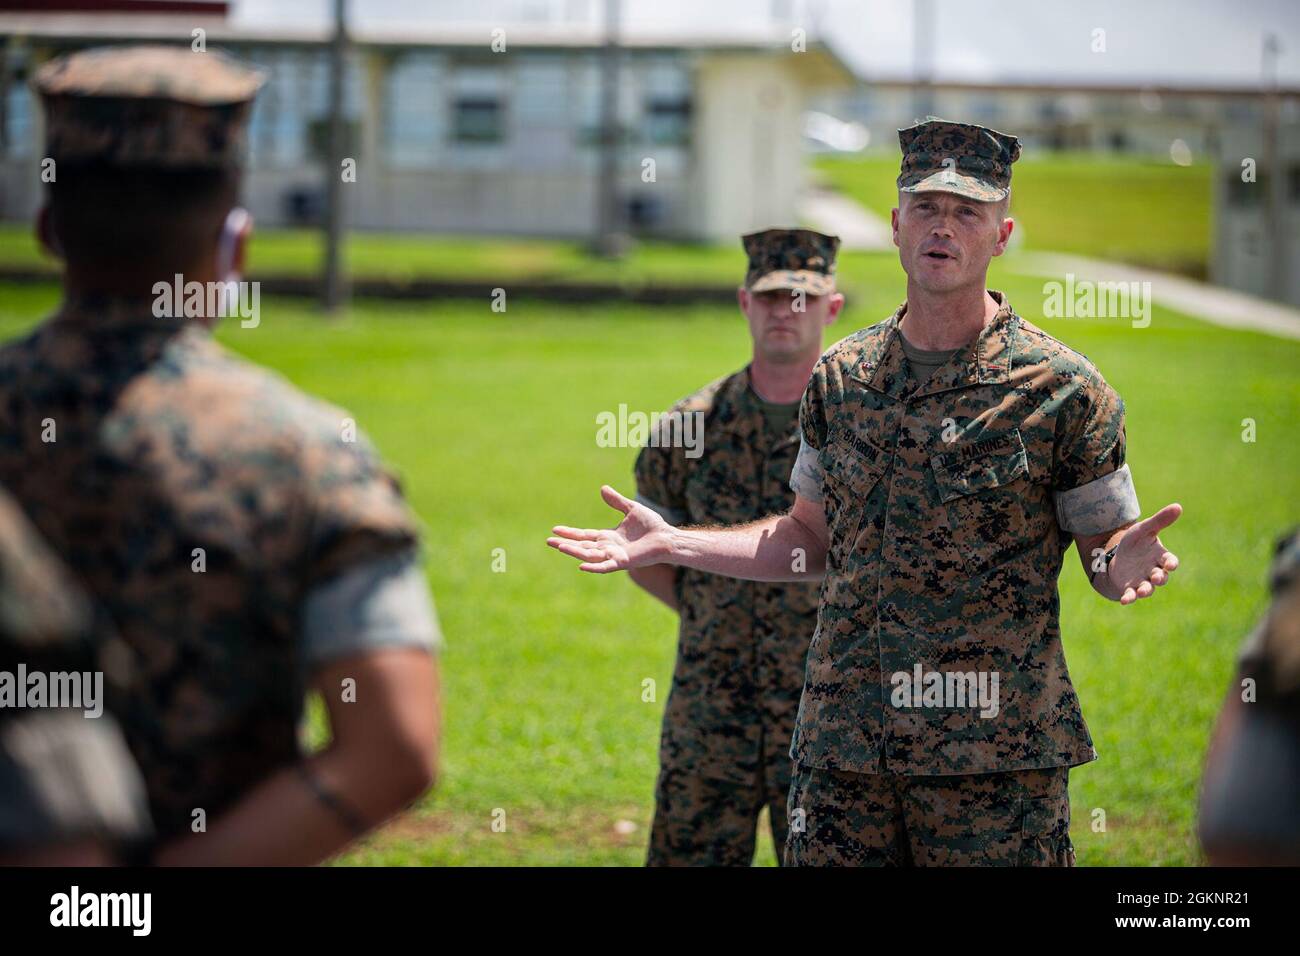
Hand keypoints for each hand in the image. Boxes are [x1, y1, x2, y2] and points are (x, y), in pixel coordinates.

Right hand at [548, 486, 670, 572]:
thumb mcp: (631, 509)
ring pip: (589, 555)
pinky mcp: (623, 562)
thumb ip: (617, 501)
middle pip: (582, 546)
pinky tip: (581, 565)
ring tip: (559, 547)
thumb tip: (602, 489)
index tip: (555, 530)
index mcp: (609, 537)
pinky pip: (605, 566)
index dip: (570, 533)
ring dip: (574, 552)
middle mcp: (608, 548)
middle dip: (566, 544)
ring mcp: (615, 556)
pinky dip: (593, 566)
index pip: (585, 536)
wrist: (667, 537)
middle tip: (549, 541)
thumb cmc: (652, 525)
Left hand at [1109, 503, 1181, 604]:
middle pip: (1161, 577)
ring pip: (1148, 588)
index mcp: (1160, 557)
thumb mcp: (1144, 529)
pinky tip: (1124, 600)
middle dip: (1160, 578)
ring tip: (1143, 592)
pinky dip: (1129, 598)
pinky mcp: (1130, 588)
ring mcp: (1142, 581)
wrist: (1119, 555)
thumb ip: (1160, 520)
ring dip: (1146, 590)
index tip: (1171, 565)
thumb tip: (1178, 506)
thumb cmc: (1136, 542)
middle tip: (1157, 578)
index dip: (1171, 563)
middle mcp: (1154, 571)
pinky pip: (1131, 595)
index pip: (1170, 561)